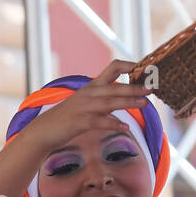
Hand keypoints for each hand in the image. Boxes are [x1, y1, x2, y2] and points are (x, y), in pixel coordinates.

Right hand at [23, 59, 152, 152]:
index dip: (130, 66)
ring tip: (144, 104)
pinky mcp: (80, 122)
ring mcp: (84, 107)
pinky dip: (113, 124)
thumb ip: (103, 99)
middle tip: (150, 88)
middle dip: (134, 87)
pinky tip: (125, 128)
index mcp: (92, 86)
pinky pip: (100, 121)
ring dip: (129, 103)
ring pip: (110, 102)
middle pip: (115, 86)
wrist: (44, 130)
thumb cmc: (67, 118)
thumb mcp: (85, 103)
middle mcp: (89, 93)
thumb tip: (124, 99)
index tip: (145, 70)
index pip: (114, 67)